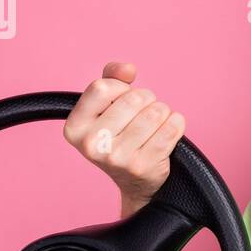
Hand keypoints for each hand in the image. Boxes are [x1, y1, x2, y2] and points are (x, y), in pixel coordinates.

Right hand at [62, 61, 184, 212]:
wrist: (133, 181)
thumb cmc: (119, 135)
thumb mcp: (105, 107)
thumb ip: (112, 78)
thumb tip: (127, 69)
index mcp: (74, 127)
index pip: (102, 87)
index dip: (120, 88)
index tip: (121, 99)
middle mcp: (92, 144)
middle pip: (134, 98)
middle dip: (146, 99)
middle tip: (143, 114)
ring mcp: (117, 158)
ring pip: (155, 112)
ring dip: (162, 111)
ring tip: (154, 124)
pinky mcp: (143, 166)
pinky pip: (172, 128)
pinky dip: (176, 123)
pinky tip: (168, 131)